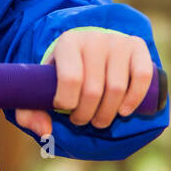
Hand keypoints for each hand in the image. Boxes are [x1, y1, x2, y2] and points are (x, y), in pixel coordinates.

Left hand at [15, 28, 153, 139]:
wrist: (89, 46)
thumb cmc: (63, 69)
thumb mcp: (42, 83)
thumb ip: (29, 110)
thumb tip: (45, 132)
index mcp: (67, 42)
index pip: (70, 78)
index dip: (68, 103)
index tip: (64, 110)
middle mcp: (93, 38)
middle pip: (94, 89)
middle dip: (87, 114)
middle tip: (82, 121)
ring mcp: (117, 42)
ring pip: (117, 88)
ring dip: (108, 113)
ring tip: (99, 120)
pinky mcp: (138, 47)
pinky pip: (142, 77)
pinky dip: (134, 100)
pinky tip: (123, 111)